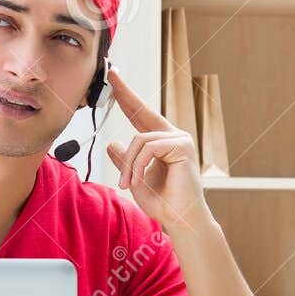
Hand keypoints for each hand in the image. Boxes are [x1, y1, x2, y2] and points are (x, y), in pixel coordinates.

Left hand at [103, 67, 209, 232]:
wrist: (180, 220)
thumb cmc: (163, 203)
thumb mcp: (134, 178)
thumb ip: (125, 160)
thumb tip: (112, 142)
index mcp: (163, 142)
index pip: (141, 115)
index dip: (127, 97)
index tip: (113, 79)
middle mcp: (173, 136)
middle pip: (144, 111)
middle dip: (125, 93)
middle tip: (111, 74)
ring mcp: (180, 140)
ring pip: (140, 140)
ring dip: (128, 165)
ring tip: (126, 185)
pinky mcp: (183, 147)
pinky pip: (149, 148)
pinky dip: (137, 166)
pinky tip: (135, 182)